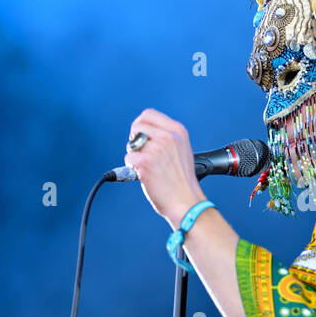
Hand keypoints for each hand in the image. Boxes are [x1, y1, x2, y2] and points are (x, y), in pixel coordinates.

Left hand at [124, 109, 206, 225]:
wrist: (187, 202)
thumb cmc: (183, 182)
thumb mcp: (182, 150)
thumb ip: (167, 138)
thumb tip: (144, 134)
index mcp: (178, 131)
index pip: (149, 114)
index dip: (141, 124)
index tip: (140, 135)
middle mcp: (168, 137)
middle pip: (137, 125)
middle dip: (135, 139)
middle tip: (142, 153)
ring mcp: (156, 149)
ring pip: (131, 143)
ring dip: (134, 154)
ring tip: (147, 167)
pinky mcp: (145, 162)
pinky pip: (128, 158)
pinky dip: (132, 168)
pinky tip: (144, 175)